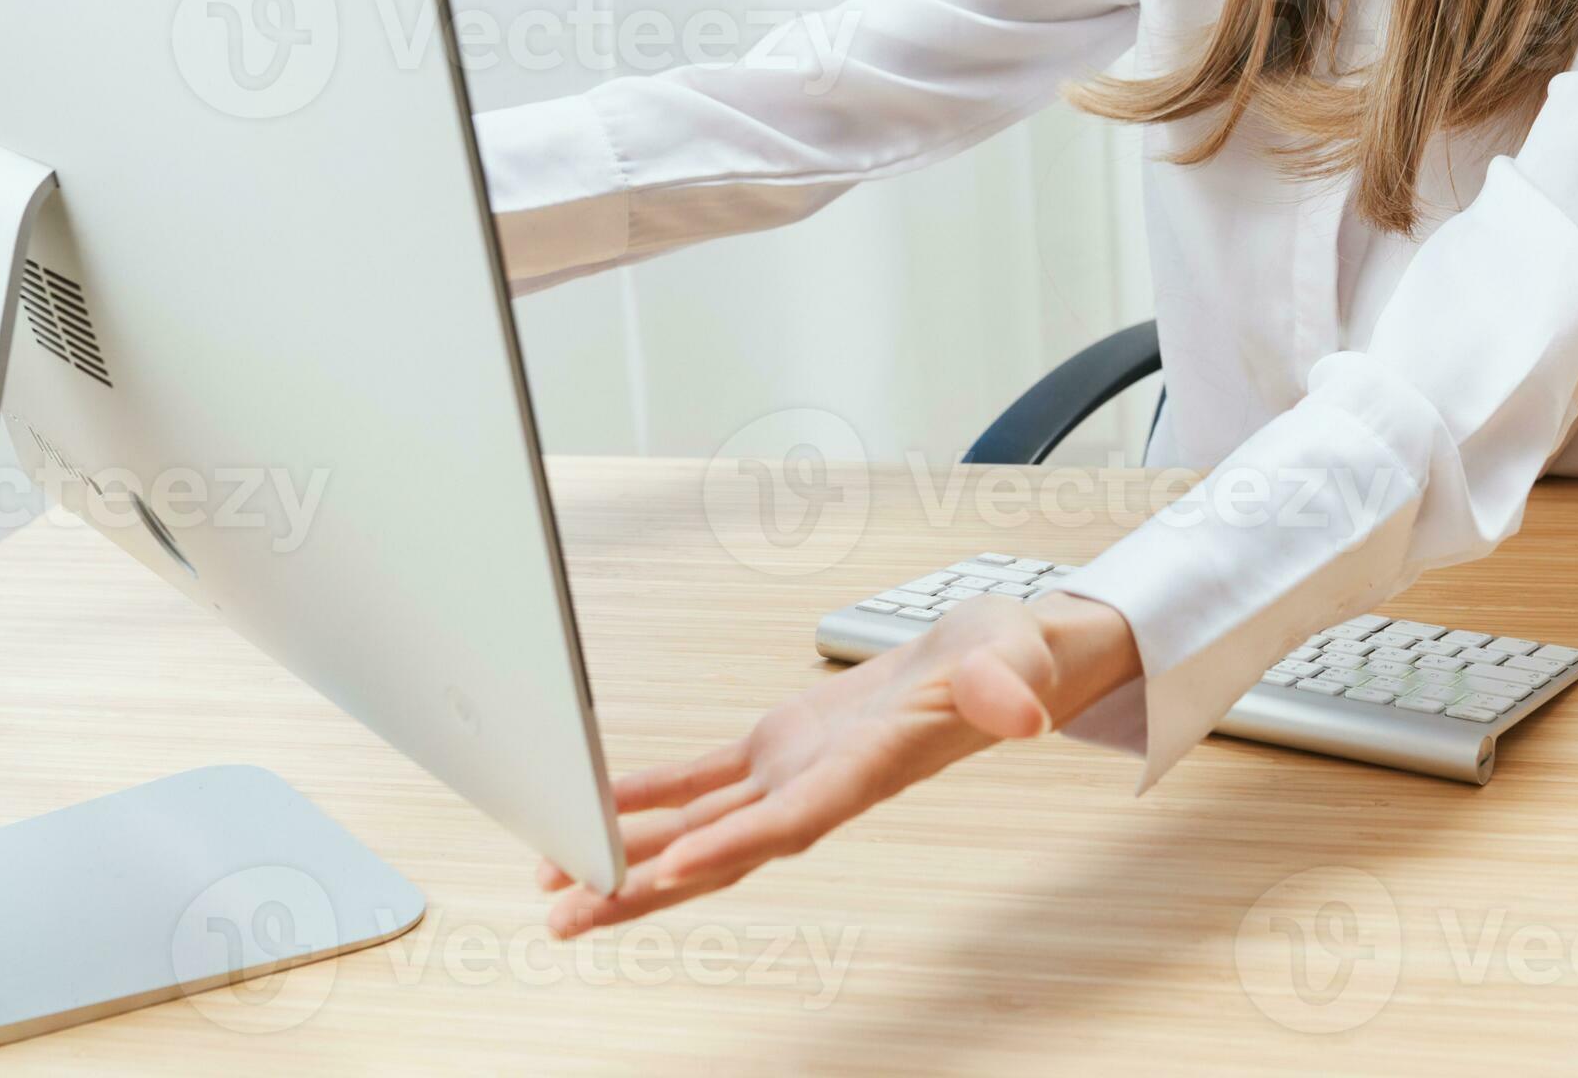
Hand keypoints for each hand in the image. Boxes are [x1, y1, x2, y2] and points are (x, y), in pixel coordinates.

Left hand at [537, 590, 1139, 937]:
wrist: (998, 663)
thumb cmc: (1009, 662)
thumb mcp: (1013, 661)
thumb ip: (1006, 688)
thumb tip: (1023, 715)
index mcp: (867, 772)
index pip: (790, 822)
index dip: (730, 846)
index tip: (666, 868)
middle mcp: (819, 789)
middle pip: (720, 851)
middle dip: (642, 886)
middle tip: (567, 917)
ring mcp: (792, 773)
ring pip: (697, 827)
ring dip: (626, 855)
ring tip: (555, 887)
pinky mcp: (776, 746)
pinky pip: (700, 781)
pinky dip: (645, 797)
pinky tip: (595, 810)